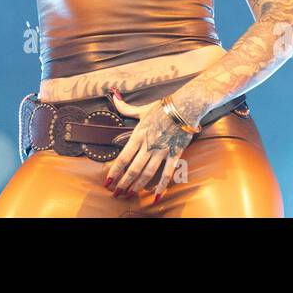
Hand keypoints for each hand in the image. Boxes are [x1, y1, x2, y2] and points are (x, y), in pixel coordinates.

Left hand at [102, 87, 208, 202]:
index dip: (115, 171)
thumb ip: (126, 108)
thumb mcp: (142, 109)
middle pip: (133, 169)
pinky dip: (162, 185)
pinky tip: (156, 195)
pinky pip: (167, 173)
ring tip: (131, 194)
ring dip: (138, 185)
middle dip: (123, 183)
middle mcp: (148, 145)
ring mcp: (162, 151)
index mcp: (138, 135)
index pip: (123, 157)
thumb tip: (114, 98)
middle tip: (116, 193)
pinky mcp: (174, 154)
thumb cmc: (162, 108)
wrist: (185, 107)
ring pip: (147, 173)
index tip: (108, 181)